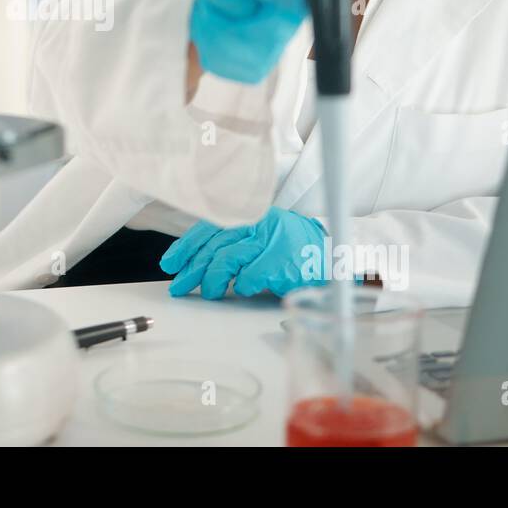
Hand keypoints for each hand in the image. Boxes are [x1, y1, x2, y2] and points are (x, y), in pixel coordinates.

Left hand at [160, 206, 334, 299]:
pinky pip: (248, 277)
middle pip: (214, 245)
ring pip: (226, 260)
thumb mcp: (264, 236)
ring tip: (209, 293)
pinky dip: (241, 287)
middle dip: (192, 268)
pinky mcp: (282, 263)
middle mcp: (260, 223)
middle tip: (179, 286)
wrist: (337, 256)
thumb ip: (236, 243)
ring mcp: (271, 242)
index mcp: (253, 214)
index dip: (187, 245)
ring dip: (212, 281)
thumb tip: (197, 262)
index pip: (211, 227)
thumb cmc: (297, 250)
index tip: (171, 263)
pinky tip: (242, 290)